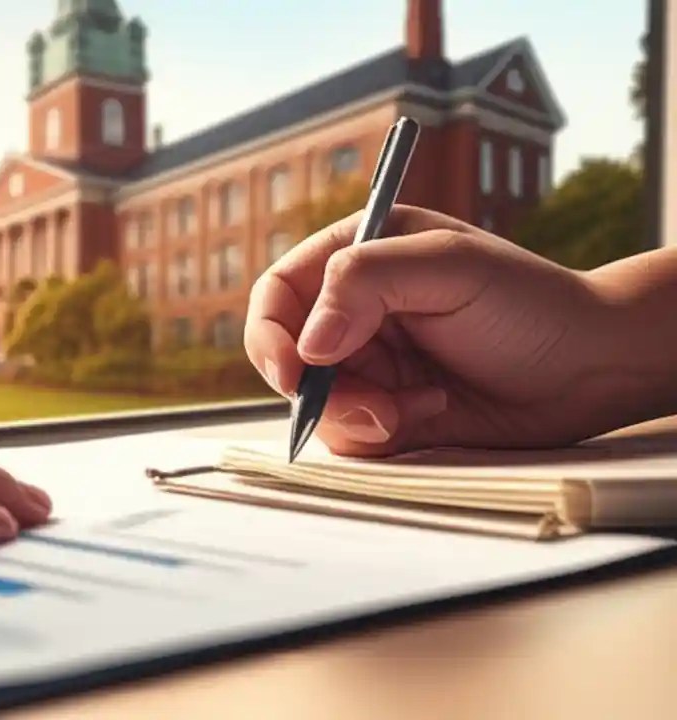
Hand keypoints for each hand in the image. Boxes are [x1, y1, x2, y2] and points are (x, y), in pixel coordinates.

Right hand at [243, 205, 636, 456]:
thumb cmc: (532, 303)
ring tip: (418, 407)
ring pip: (318, 404)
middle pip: (289, 358)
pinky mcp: (388, 411)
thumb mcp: (449, 267)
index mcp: (359, 258)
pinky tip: (433, 412)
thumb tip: (308, 342)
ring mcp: (371, 364)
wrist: (593, 368)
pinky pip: (352, 436)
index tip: (292, 371)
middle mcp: (355, 311)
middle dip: (322, 389)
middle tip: (372, 404)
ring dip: (359, 415)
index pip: (280, 292)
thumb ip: (366, 282)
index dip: (270, 333)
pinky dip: (384, 434)